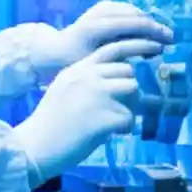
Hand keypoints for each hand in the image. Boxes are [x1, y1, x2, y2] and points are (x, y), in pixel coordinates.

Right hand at [14, 39, 161, 188]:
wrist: (36, 146)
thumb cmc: (50, 122)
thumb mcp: (64, 88)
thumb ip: (87, 79)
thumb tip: (118, 78)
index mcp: (78, 68)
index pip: (113, 48)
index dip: (137, 46)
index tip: (156, 48)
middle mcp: (88, 76)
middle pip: (128, 72)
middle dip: (129, 90)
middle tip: (120, 108)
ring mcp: (97, 95)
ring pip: (133, 92)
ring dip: (129, 108)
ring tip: (114, 122)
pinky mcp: (105, 117)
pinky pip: (129, 118)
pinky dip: (124, 128)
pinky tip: (110, 134)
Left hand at [44, 1, 172, 68]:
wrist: (57, 48)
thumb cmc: (76, 62)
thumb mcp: (97, 65)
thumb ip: (119, 59)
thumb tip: (147, 56)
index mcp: (96, 28)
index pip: (134, 24)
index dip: (154, 32)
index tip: (167, 44)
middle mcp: (98, 14)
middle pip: (136, 15)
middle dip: (155, 27)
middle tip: (170, 40)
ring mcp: (100, 8)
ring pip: (133, 11)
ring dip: (148, 22)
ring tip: (158, 38)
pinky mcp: (102, 7)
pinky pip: (127, 9)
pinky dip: (138, 18)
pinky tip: (145, 31)